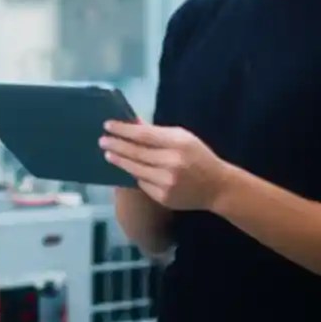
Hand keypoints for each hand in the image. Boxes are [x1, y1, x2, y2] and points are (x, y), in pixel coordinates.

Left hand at [99, 120, 235, 210]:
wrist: (217, 187)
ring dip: (119, 161)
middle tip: (102, 140)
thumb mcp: (183, 138)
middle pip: (135, 152)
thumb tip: (133, 124)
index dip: (123, 130)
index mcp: (177, 143)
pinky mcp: (163, 197)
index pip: (143, 134)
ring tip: (108, 154)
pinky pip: (142, 183)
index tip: (108, 125)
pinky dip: (134, 175)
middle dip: (116, 145)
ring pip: (135, 169)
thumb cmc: (199, 157)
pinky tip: (127, 169)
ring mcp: (166, 182)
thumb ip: (158, 132)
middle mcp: (171, 162)